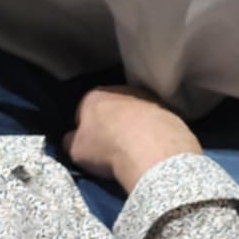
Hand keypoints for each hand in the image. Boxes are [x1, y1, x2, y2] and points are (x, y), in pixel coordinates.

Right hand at [64, 85, 201, 188]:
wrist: (151, 148)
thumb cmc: (107, 147)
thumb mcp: (76, 150)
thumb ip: (70, 141)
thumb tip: (71, 138)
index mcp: (93, 96)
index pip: (83, 110)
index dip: (84, 129)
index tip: (90, 145)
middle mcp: (120, 88)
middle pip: (110, 108)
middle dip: (110, 123)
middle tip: (111, 147)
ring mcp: (146, 96)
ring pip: (133, 112)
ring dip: (132, 125)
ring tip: (133, 148)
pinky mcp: (167, 108)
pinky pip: (153, 120)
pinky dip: (151, 130)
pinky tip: (151, 147)